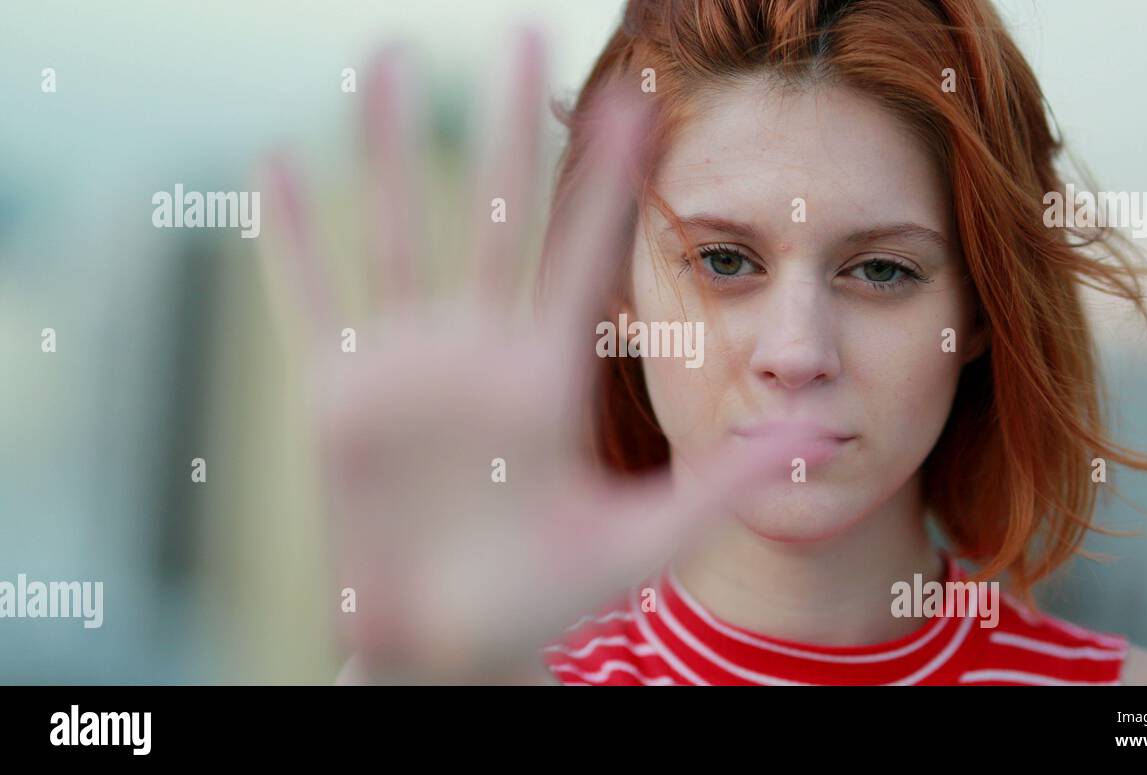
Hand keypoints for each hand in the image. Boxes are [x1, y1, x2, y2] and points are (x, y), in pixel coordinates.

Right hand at [258, 30, 792, 683]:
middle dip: (508, 125)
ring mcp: (408, 365)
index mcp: (548, 374)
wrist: (454, 636)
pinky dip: (289, 237)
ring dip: (390, 148)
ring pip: (398, 234)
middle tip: (517, 29)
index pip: (583, 252)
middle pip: (495, 214)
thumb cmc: (549, 594)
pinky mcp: (339, 395)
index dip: (606, 175)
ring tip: (392, 62)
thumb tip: (815, 434)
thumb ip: (722, 483)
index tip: (635, 95)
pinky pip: (310, 301)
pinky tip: (277, 161)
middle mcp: (479, 350)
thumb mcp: (644, 539)